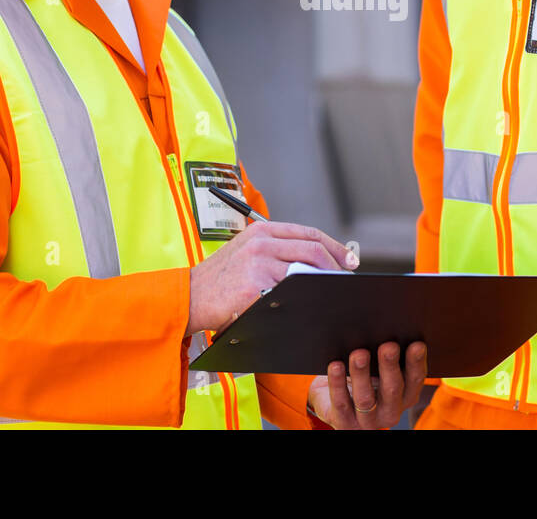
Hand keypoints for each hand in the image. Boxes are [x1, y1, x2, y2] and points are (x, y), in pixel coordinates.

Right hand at [186, 221, 356, 334]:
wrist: (188, 297)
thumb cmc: (218, 279)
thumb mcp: (244, 251)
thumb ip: (274, 249)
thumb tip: (314, 260)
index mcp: (260, 231)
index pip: (308, 233)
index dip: (334, 246)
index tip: (348, 259)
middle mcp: (261, 243)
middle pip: (313, 249)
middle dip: (335, 265)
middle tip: (344, 278)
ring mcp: (258, 264)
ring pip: (304, 272)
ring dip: (320, 284)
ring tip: (327, 292)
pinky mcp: (254, 288)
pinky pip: (288, 294)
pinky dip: (301, 300)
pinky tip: (306, 306)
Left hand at [307, 341, 427, 429]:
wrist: (331, 401)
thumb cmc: (361, 376)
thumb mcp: (377, 368)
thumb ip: (386, 354)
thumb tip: (387, 326)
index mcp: (405, 396)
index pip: (415, 380)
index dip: (416, 363)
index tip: (417, 344)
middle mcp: (390, 411)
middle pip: (392, 389)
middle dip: (390, 366)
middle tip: (388, 346)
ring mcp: (368, 421)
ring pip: (365, 398)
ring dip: (362, 374)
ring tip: (359, 353)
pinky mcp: (345, 423)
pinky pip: (341, 402)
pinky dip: (337, 383)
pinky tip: (336, 365)